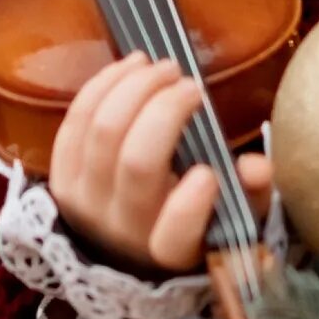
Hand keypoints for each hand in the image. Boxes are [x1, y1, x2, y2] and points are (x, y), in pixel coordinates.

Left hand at [49, 54, 272, 273]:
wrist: (124, 244)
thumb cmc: (192, 222)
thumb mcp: (233, 217)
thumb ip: (252, 194)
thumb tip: (257, 166)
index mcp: (172, 252)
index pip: (175, 238)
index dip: (189, 207)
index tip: (208, 174)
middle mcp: (123, 230)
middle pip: (137, 162)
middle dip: (166, 110)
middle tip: (190, 84)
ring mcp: (85, 203)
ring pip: (102, 132)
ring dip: (134, 87)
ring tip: (162, 66)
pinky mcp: (61, 178)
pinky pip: (74, 123)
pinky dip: (102, 87)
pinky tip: (130, 68)